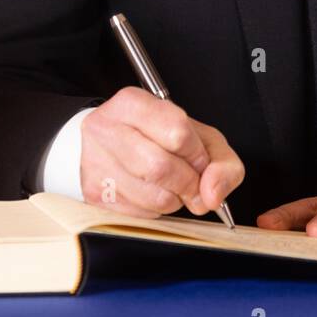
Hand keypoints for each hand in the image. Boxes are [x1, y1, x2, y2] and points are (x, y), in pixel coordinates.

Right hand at [80, 88, 243, 217]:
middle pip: (162, 167)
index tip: (200, 161)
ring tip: (172, 187)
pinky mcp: (95, 193)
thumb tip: (213, 195)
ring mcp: (97, 163)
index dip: (197, 155)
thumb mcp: (197, 135)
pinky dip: (157, 210)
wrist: (105, 144)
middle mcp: (108, 129)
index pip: (177, 132)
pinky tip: (152, 193)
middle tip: (193, 185)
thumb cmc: (154, 136)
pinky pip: (140, 213)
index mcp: (133, 104)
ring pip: (153, 197)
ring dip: (175, 200)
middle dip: (189, 183)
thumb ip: (221, 161)